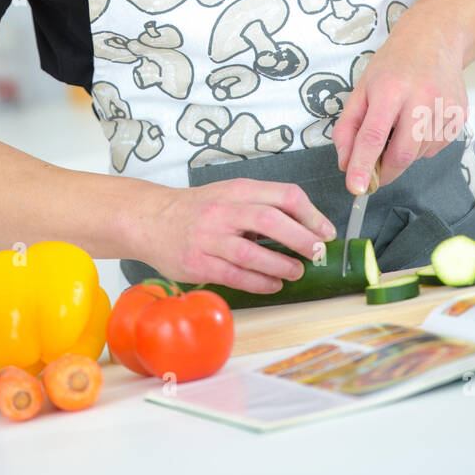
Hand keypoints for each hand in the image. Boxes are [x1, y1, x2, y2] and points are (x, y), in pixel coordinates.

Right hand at [137, 177, 337, 295]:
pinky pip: (236, 276)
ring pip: (253, 253)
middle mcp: (223, 211)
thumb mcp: (228, 194)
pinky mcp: (198, 263)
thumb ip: (261, 205)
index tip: (324, 230)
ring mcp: (208, 238)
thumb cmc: (196, 209)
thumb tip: (305, 227)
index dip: (311, 214)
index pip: (283, 194)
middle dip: (301, 239)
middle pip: (271, 221)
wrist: (149, 219)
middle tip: (317, 252)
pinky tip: (273, 284)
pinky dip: (260, 282)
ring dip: (282, 265)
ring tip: (296, 271)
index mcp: (237, 190)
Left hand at [332, 14, 468, 193]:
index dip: (363, 165)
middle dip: (386, 171)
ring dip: (404, 153)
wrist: (434, 40)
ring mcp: (445, 107)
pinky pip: (436, 148)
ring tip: (401, 124)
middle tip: (374, 172)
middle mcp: (421, 98)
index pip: (373, 136)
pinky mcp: (460, 115)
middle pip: (403, 153)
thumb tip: (345, 163)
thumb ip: (348, 127)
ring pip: (420, 154)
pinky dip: (422, 145)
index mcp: (390, 89)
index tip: (356, 188)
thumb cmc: (394, 65)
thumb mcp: (362, 88)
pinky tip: (420, 121)